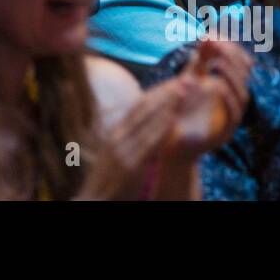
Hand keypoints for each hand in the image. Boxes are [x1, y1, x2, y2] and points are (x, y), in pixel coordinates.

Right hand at [77, 80, 182, 199]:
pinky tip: (173, 118)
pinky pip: (148, 142)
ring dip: (167, 103)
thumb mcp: (114, 154)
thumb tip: (138, 127)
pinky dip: (161, 128)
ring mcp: (123, 149)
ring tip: (184, 89)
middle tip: (185, 77)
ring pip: (148, 120)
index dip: (157, 93)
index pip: (138, 106)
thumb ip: (126, 139)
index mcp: (115, 133)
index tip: (174, 81)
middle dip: (166, 92)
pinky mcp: (130, 164)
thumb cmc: (108, 182)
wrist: (94, 201)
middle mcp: (118, 136)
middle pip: (144, 107)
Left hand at [162, 40, 251, 159]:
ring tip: (216, 62)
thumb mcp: (190, 81)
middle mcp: (234, 101)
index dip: (230, 48)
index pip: (240, 63)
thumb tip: (208, 35)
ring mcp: (232, 118)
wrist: (171, 143)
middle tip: (216, 44)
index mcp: (228, 87)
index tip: (214, 35)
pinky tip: (215, 85)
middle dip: (231, 57)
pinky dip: (226, 98)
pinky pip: (233, 115)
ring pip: (243, 95)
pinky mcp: (226, 133)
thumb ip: (199, 61)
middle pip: (244, 76)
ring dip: (231, 76)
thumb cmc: (181, 111)